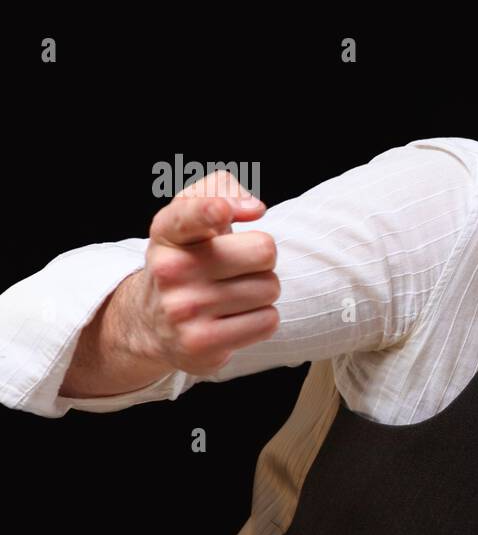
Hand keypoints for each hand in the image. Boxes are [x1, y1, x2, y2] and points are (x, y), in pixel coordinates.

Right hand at [134, 169, 280, 375]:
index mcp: (168, 233)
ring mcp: (183, 310)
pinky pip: (268, 321)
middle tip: (238, 268)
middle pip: (263, 251)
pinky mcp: (200, 344)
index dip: (208, 210)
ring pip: (270, 289)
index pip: (187, 216)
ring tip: (232, 295)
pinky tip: (234, 319)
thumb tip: (253, 208)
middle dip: (262, 259)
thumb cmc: (189, 259)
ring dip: (262, 292)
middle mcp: (170, 270)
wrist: (151, 322)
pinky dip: (261, 319)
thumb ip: (221, 190)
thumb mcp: (192, 217)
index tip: (220, 212)